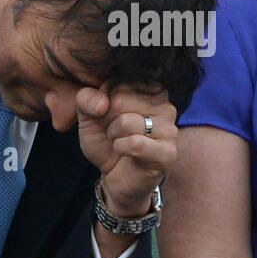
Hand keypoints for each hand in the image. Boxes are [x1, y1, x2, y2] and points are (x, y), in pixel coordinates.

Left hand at [75, 84, 175, 216]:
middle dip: (107, 120)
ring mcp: (170, 128)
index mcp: (148, 88)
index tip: (107, 115)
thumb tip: (102, 102)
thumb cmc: (105, 141)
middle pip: (120, 99)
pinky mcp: (168, 152)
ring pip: (127, 121)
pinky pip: (135, 143)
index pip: (116, 81)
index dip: (102, 102)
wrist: (113, 176)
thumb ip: (86, 100)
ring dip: (113, 136)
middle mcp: (165, 103)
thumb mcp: (88, 116)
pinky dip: (120, 148)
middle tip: (113, 132)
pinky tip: (125, 152)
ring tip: (119, 142)